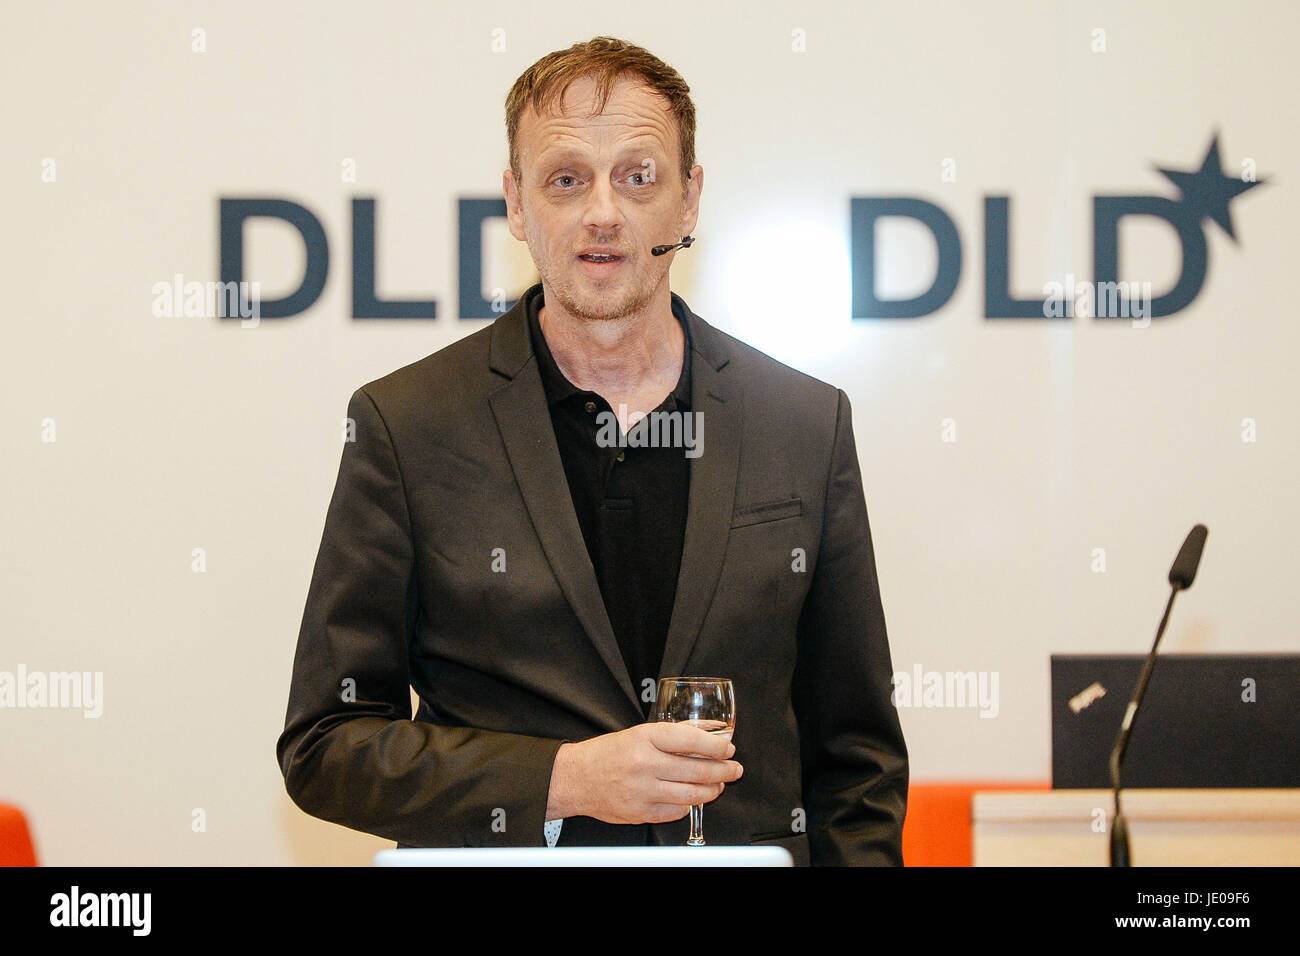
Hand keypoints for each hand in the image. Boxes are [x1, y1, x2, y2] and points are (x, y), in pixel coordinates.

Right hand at [545, 722, 742, 825]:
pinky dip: (689, 805)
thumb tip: (711, 731)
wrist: (576, 778)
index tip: (729, 748)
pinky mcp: (640, 812)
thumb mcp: (639, 733)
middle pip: (696, 770)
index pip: (690, 740)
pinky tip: (693, 799)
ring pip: (691, 794)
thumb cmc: (608, 753)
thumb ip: (675, 733)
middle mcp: (644, 764)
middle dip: (722, 770)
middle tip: (734, 769)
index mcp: (644, 738)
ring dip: (712, 790)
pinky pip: (676, 812)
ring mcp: (642, 791)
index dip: (716, 746)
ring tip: (720, 785)